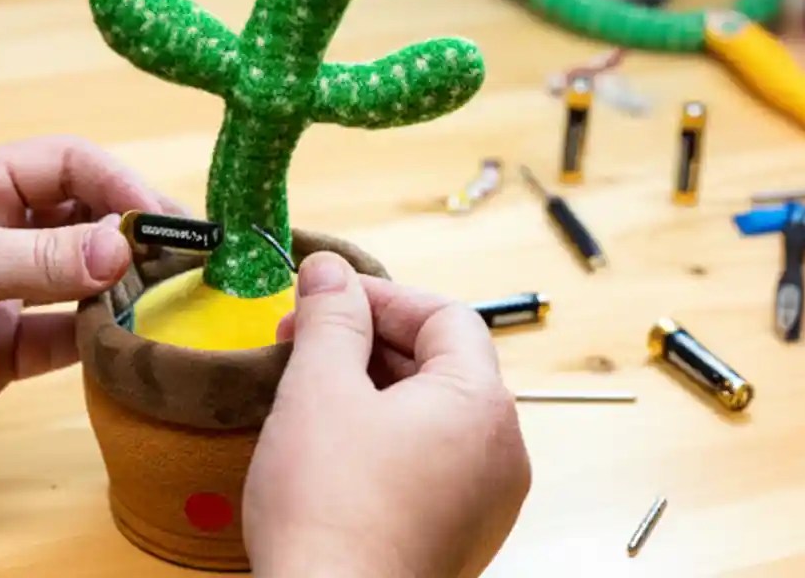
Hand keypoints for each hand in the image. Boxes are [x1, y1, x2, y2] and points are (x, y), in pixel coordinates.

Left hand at [0, 135, 175, 466]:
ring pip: (80, 281)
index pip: (69, 166)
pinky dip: (96, 339)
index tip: (163, 218)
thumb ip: (46, 258)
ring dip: (121, 288)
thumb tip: (124, 248)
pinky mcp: (4, 350)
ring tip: (171, 300)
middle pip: (83, 221)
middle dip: (131, 235)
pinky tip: (127, 342)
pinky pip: (64, 338)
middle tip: (185, 260)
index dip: (119, 184)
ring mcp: (3, 293)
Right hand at [243, 252, 530, 577]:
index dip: (381, 297)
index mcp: (480, 405)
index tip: (325, 299)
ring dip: (373, 389)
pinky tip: (331, 447)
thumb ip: (329, 318)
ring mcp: (485, 500)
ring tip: (310, 392)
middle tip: (304, 342)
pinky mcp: (459, 533)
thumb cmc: (329, 510)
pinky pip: (429, 460)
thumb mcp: (318, 389)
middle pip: (442, 364)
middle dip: (370, 342)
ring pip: (432, 414)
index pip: (445, 316)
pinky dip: (385, 437)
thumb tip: (329, 271)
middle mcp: (501, 451)